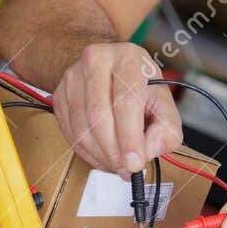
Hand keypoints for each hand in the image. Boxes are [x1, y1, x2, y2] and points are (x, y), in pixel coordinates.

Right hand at [51, 42, 181, 175]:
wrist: (108, 67)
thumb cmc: (139, 85)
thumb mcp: (164, 100)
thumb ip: (167, 128)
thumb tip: (149, 150)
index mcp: (128, 58)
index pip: (126, 100)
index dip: (130, 137)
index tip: (135, 163)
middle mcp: (97, 60)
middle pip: (99, 116)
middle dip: (114, 152)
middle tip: (126, 169)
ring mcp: (73, 77)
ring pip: (82, 129)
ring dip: (100, 156)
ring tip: (116, 163)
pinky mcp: (59, 94)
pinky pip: (70, 134)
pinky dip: (87, 153)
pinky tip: (102, 155)